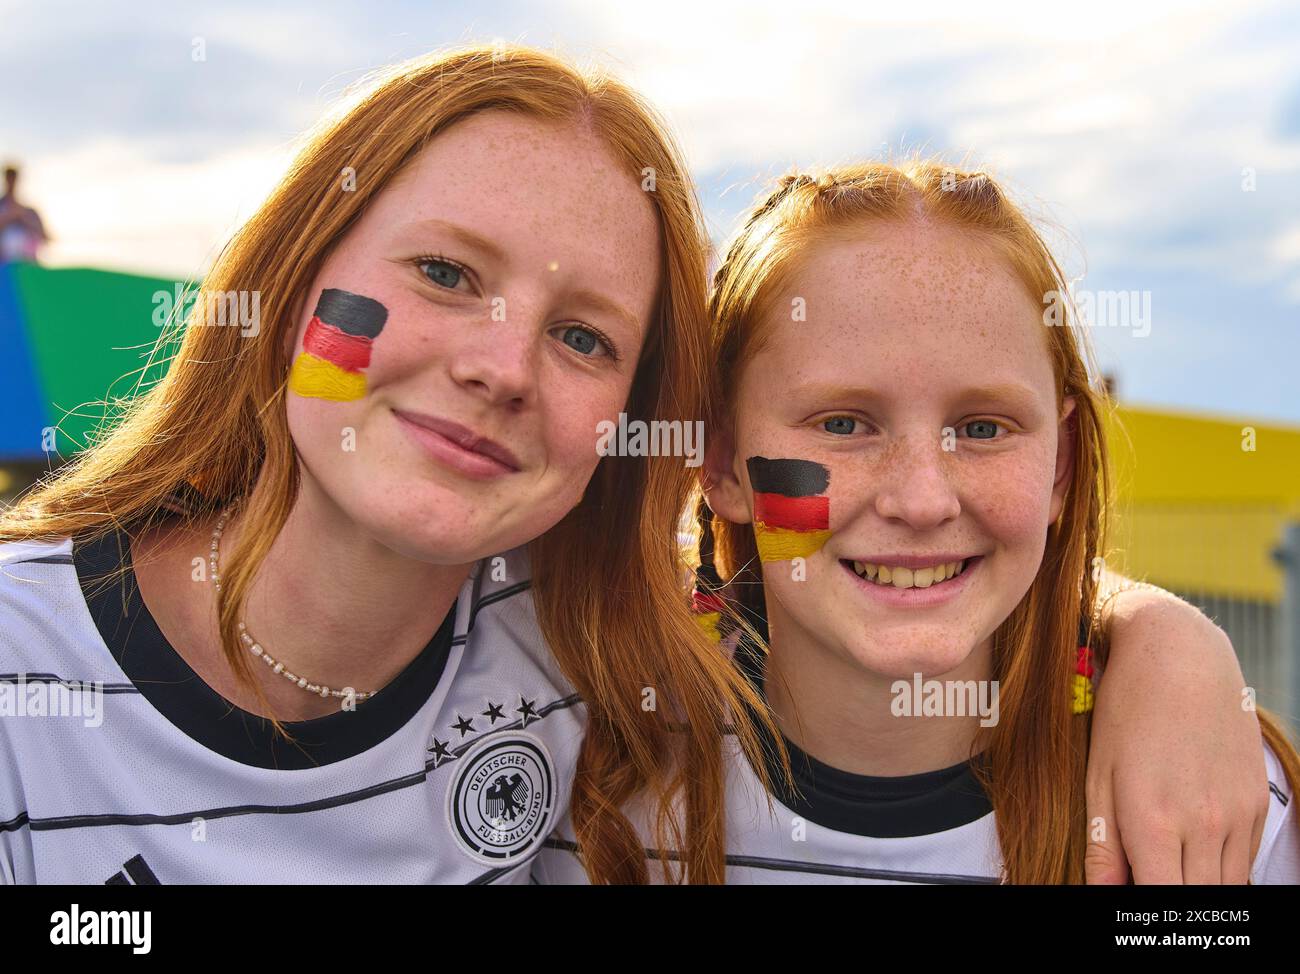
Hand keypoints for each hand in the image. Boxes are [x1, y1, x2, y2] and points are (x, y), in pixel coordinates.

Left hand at [1084, 584, 1267, 882]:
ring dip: (1199, 889)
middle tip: (1148, 885)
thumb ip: (1104, 845)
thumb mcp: (1098, 775)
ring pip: (1226, 887)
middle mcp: (1203, 826)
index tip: (1135, 909)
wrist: (1182, 658)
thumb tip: (1103, 894)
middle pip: (1199, 903)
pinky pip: (1245, 859)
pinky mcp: (1258, 803)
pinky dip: (1223, 869)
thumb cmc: (1126, 713)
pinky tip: (1196, 853)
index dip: (1148, 919)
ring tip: (1169, 869)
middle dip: (1174, 907)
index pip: (1161, 904)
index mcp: (1153, 823)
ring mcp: (1236, 816)